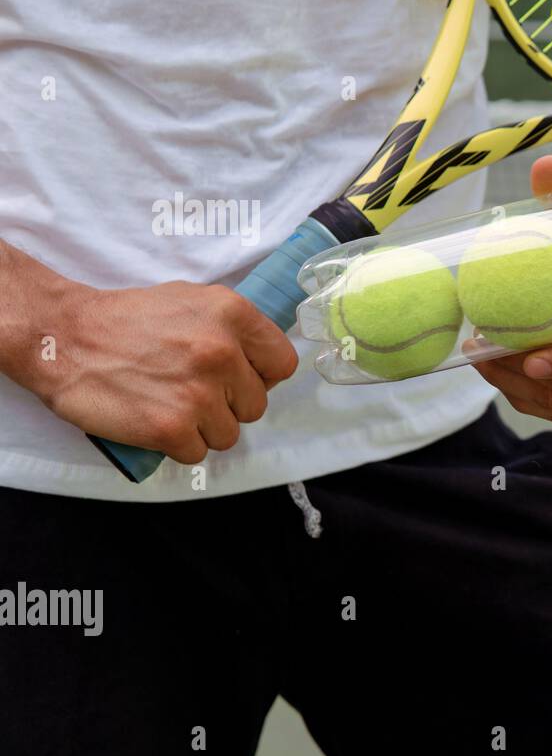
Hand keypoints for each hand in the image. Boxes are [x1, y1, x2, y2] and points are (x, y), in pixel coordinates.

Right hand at [18, 277, 297, 463]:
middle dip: (227, 405)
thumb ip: (234, 329)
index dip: (261, 376)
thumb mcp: (192, 301)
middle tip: (190, 391)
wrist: (63, 338)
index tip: (238, 378)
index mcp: (234, 315)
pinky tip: (154, 420)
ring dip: (202, 428)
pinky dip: (176, 445)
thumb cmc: (127, 320)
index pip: (283, 364)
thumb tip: (262, 361)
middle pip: (256, 405)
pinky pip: (197, 453)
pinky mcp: (172, 428)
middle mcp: (222, 353)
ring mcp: (199, 393)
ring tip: (169, 404)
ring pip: (229, 434)